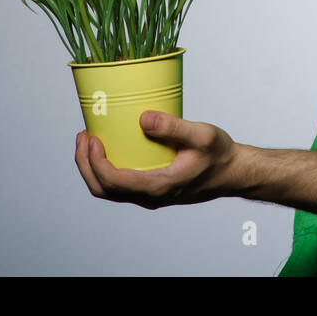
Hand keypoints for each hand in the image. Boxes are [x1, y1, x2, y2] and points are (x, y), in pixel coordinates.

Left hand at [74, 112, 239, 209]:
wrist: (233, 172)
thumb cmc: (219, 154)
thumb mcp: (202, 135)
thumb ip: (173, 127)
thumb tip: (143, 118)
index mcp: (158, 187)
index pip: (113, 182)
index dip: (94, 162)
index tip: (92, 138)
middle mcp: (150, 197)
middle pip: (103, 190)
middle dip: (85, 164)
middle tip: (83, 136)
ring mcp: (149, 196)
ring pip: (109, 191)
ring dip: (93, 168)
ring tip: (90, 140)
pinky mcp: (152, 189)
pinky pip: (120, 186)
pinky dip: (106, 169)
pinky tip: (110, 147)